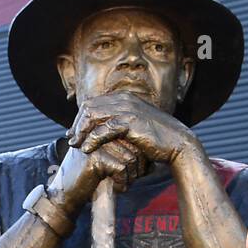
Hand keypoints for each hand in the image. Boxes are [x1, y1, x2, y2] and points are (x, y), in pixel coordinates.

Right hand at [49, 140, 147, 213]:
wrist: (67, 193)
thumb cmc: (92, 181)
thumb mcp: (112, 167)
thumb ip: (129, 162)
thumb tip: (153, 166)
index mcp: (106, 131)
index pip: (135, 142)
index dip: (141, 161)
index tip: (137, 174)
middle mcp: (102, 132)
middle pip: (135, 149)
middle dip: (137, 169)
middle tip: (128, 181)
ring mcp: (98, 142)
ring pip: (130, 159)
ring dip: (131, 177)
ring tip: (121, 184)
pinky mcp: (96, 156)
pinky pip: (121, 168)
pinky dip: (123, 182)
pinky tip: (117, 189)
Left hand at [67, 93, 193, 165]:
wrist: (177, 144)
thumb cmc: (158, 140)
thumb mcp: (137, 128)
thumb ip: (121, 126)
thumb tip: (109, 133)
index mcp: (124, 99)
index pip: (93, 103)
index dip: (81, 118)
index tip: (75, 133)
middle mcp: (123, 99)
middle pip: (89, 107)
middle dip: (77, 123)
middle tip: (70, 139)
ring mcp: (127, 109)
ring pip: (93, 116)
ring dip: (81, 131)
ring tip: (74, 145)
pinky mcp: (130, 122)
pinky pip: (104, 129)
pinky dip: (93, 139)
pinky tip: (86, 149)